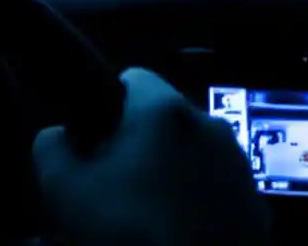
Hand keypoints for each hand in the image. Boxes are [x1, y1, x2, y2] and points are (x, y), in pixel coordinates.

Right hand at [33, 68, 268, 245]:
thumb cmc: (127, 227)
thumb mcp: (62, 186)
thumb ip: (51, 144)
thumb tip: (61, 137)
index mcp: (165, 111)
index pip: (131, 78)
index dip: (105, 106)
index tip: (94, 143)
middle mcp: (211, 127)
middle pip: (162, 119)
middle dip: (138, 143)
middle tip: (113, 184)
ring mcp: (240, 168)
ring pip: (192, 154)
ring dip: (169, 171)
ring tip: (146, 212)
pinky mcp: (256, 206)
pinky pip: (215, 188)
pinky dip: (196, 200)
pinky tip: (176, 228)